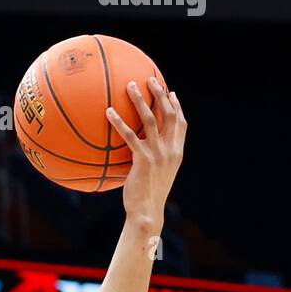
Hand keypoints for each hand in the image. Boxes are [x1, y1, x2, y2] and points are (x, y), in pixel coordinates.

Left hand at [107, 78, 185, 231]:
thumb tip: (140, 151)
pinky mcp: (143, 160)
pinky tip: (109, 112)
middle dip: (160, 94)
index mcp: (176, 152)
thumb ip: (154, 159)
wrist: (147, 212)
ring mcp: (158, 154)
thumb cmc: (147, 196)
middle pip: (169, 114)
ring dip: (140, 100)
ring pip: (151, 119)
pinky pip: (130, 136)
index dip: (177, 106)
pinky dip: (119, 122)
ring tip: (129, 86)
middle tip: (149, 79)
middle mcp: (170, 150)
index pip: (181, 124)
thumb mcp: (156, 176)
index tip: (170, 92)